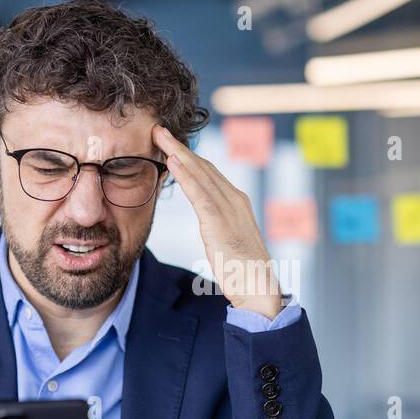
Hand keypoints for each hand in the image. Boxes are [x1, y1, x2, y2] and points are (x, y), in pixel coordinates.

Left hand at [153, 124, 281, 319]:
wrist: (260, 288)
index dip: (188, 156)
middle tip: (159, 129)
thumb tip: (210, 223)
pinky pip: (198, 193)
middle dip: (180, 147)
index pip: (209, 173)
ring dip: (178, 153)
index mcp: (237, 203)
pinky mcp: (219, 222)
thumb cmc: (244, 271)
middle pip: (203, 166)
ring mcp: (229, 209)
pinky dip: (185, 175)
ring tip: (160, 136)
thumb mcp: (230, 241)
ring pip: (200, 173)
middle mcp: (235, 199)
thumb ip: (219, 226)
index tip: (170, 143)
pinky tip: (172, 161)